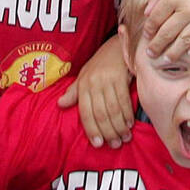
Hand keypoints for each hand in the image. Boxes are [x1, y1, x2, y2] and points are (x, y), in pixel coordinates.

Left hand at [57, 34, 133, 148]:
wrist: (117, 45)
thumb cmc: (100, 63)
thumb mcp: (84, 75)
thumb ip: (74, 92)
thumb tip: (59, 104)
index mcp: (82, 85)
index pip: (85, 113)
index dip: (91, 130)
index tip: (98, 144)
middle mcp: (93, 83)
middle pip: (100, 114)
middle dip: (108, 132)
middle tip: (115, 144)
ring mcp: (107, 79)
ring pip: (113, 109)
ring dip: (119, 126)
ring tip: (125, 137)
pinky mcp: (121, 76)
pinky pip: (124, 100)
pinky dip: (127, 114)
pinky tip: (130, 123)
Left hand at [141, 0, 189, 58]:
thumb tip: (147, 12)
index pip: (156, 20)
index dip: (149, 30)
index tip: (147, 36)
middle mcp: (188, 9)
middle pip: (167, 34)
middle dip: (157, 46)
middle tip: (151, 55)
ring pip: (186, 41)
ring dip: (174, 52)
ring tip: (167, 59)